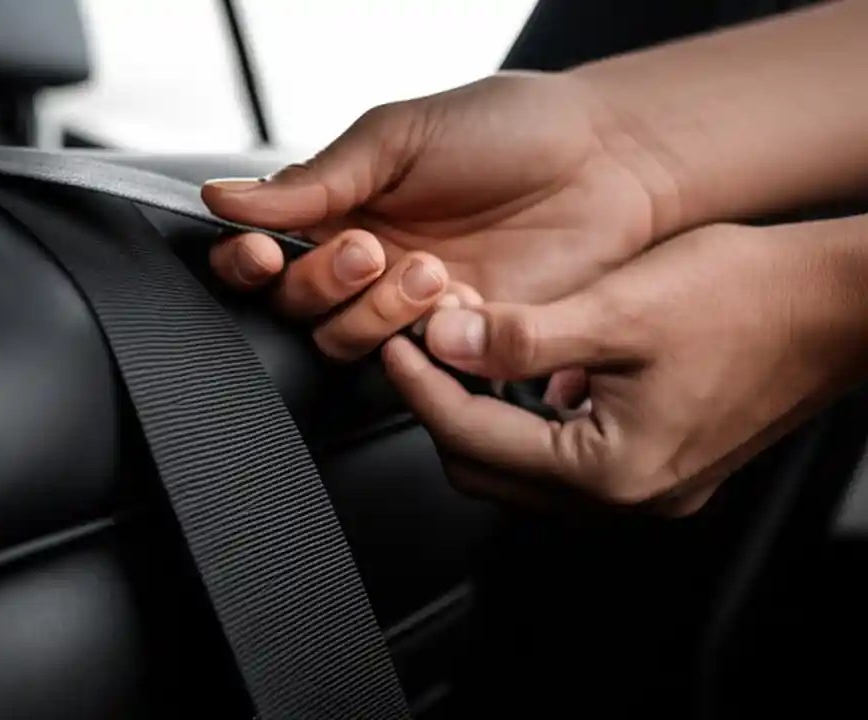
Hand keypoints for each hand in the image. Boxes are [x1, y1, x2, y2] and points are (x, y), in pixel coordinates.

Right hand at [202, 71, 679, 360]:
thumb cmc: (506, 131)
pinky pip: (417, 364)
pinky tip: (462, 300)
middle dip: (322, 285)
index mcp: (337, 210)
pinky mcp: (461, 342)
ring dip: (374, 314)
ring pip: (346, 343)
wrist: (608, 160)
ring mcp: (409, 308)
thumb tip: (225, 198)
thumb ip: (314, 180)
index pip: (260, 255)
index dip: (247, 264)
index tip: (263, 254)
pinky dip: (430, 338)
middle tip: (370, 249)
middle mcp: (365, 265)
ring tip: (426, 270)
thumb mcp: (396, 138)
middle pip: (296, 308)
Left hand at [382, 218, 867, 515]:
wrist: (844, 302)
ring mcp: (648, 487)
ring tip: (463, 354)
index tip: (392, 343)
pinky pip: (569, 454)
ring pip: (525, 465)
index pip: (474, 436)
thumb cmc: (751, 297)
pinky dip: (534, 418)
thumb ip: (521, 334)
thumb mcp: (618, 307)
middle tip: (419, 349)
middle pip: (489, 467)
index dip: (420, 386)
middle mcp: (627, 497)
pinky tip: (530, 371)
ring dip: (486, 415)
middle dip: (444, 408)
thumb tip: (444, 340)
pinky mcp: (665, 465)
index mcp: (609, 470)